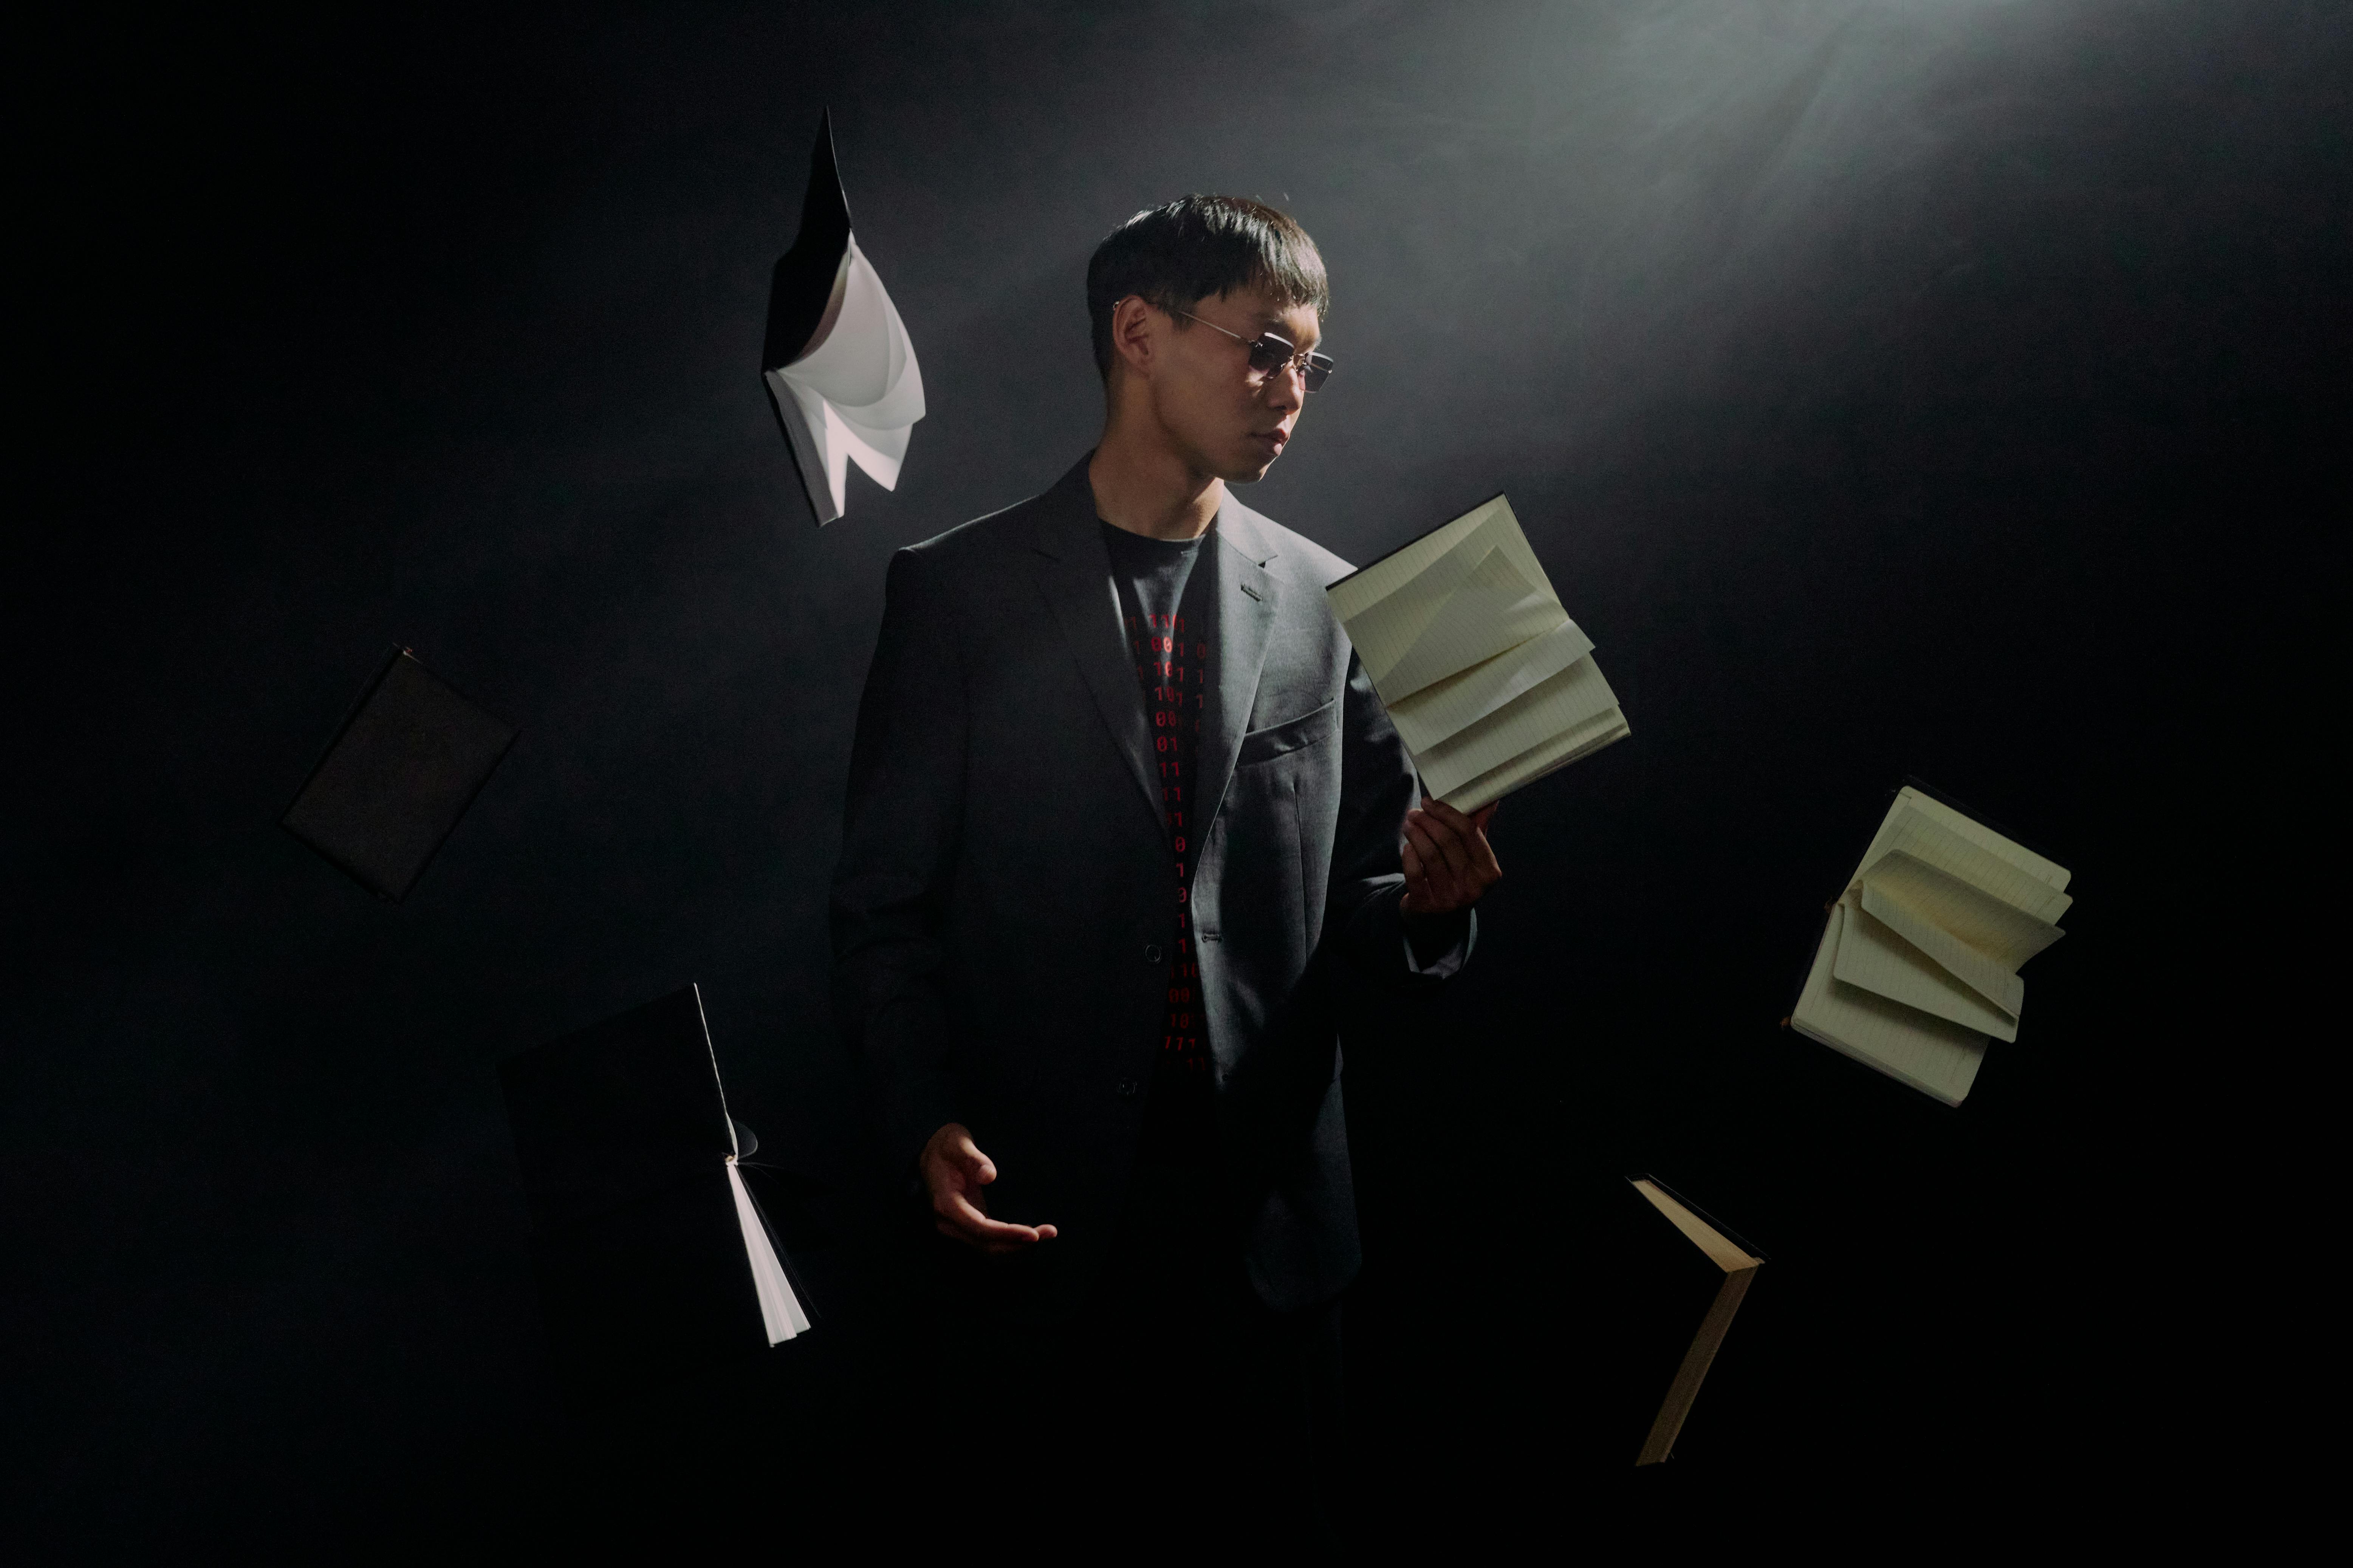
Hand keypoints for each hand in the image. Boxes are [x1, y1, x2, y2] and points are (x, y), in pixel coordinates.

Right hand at [920, 1123, 1057, 1254]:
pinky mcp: (967, 1226)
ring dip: (1018, 1247)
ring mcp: (957, 1227)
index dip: (1007, 1234)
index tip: (1033, 1234)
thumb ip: (973, 1159)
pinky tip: (1031, 1235)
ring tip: (1047, 1234)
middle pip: (987, 1246)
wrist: (931, 1151)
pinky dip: (1011, 1244)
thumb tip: (989, 1176)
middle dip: (1019, 1244)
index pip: (980, 1228)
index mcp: (947, 1203)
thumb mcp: (959, 1144)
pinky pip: (990, 1243)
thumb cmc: (947, 1145)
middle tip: (1050, 1232)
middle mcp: (949, 1222)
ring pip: (989, 1249)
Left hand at [1400, 797, 1500, 916]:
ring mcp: (1450, 898)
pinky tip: (1407, 846)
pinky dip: (1408, 855)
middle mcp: (1473, 887)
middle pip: (1447, 841)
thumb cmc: (1457, 879)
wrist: (1439, 921)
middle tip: (1414, 812)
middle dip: (1427, 821)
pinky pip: (1414, 872)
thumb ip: (1478, 829)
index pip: (1469, 832)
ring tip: (1408, 824)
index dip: (1447, 812)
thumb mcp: (1472, 858)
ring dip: (1415, 834)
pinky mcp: (1427, 905)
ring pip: (1429, 855)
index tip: (1430, 801)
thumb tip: (1490, 798)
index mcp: (1489, 872)